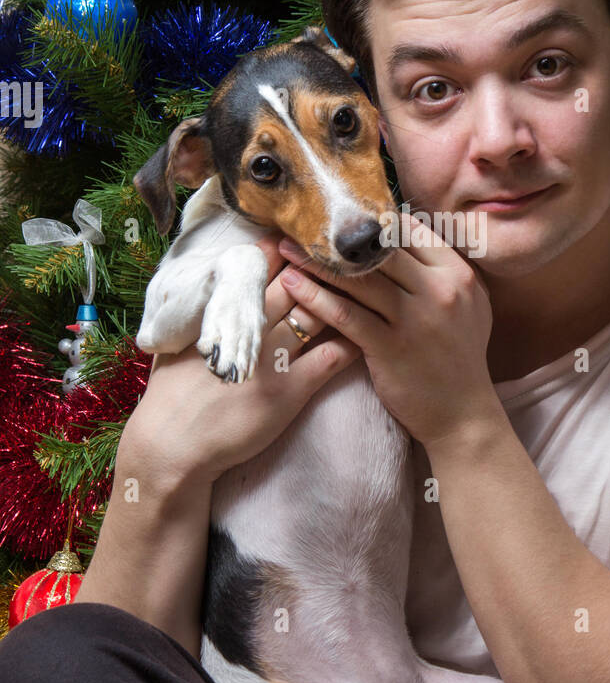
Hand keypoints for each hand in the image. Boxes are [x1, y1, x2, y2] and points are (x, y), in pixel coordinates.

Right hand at [122, 236, 361, 486]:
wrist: (173, 445)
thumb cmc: (169, 396)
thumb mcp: (174, 344)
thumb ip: (194, 317)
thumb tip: (203, 295)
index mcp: (224, 314)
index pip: (258, 271)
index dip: (281, 251)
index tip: (298, 238)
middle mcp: (251, 329)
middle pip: (295, 284)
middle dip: (318, 267)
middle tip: (342, 253)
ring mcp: (273, 358)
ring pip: (317, 313)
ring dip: (341, 299)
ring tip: (365, 287)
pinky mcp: (290, 389)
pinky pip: (330, 357)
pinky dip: (350, 341)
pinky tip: (366, 331)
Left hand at [271, 216, 503, 448]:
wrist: (462, 413)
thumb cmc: (459, 357)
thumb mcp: (468, 306)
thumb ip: (441, 271)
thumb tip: (407, 233)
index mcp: (458, 274)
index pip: (409, 231)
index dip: (372, 221)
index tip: (342, 218)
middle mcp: (439, 290)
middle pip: (379, 251)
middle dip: (338, 236)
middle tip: (302, 225)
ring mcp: (414, 318)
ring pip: (357, 279)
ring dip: (317, 262)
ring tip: (286, 250)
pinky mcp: (389, 346)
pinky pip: (345, 314)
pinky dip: (315, 296)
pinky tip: (293, 285)